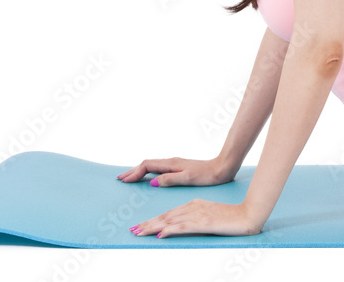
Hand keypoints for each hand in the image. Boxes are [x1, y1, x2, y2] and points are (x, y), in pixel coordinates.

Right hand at [116, 156, 236, 185]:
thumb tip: (152, 182)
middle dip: (133, 171)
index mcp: (171, 164)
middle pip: (147, 164)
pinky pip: (158, 169)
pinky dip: (148, 172)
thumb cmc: (207, 175)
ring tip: (130, 178)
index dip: (134, 173)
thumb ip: (170, 179)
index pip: (147, 166)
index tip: (124, 180)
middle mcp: (171, 162)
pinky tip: (148, 177)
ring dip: (139, 171)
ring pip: (152, 166)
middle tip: (121, 179)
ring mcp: (175, 165)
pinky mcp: (179, 168)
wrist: (222, 168)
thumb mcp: (188, 179)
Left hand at [130, 199, 261, 237]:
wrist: (248, 214)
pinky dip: (170, 230)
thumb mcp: (210, 216)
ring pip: (170, 221)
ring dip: (152, 227)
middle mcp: (193, 207)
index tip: (140, 226)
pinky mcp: (204, 222)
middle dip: (147, 224)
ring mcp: (198, 214)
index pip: (169, 214)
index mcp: (194, 204)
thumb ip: (194, 220)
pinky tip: (160, 234)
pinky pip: (183, 227)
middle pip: (165, 216)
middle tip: (132, 230)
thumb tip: (178, 227)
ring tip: (139, 232)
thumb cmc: (231, 217)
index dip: (153, 220)